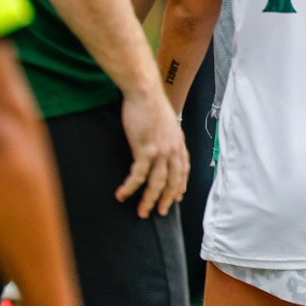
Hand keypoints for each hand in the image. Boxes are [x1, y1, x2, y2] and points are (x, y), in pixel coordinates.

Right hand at [117, 87, 189, 217]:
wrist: (145, 93)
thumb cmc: (152, 104)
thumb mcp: (167, 121)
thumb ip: (168, 135)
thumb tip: (165, 141)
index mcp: (179, 143)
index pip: (183, 169)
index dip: (181, 185)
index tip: (178, 196)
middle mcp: (173, 150)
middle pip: (173, 181)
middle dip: (167, 199)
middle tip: (160, 212)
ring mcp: (160, 151)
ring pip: (157, 183)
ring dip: (149, 200)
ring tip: (142, 212)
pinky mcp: (145, 150)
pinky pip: (138, 175)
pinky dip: (130, 187)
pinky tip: (122, 195)